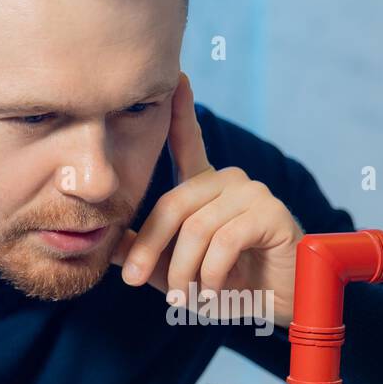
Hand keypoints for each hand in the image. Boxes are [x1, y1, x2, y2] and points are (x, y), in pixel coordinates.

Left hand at [112, 72, 303, 327]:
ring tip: (187, 299)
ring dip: (185, 272)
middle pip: (173, 204)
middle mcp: (229, 182)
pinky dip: (212, 274)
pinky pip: (225, 241)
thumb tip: (105, 243)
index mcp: (206, 188)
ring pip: (197, 228)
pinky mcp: (271, 213)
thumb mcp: (174, 272)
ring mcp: (252, 193)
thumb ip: (144, 253)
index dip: (180, 111)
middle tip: (136, 282)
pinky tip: (216, 290)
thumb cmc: (229, 287)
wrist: (277, 307)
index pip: (187, 142)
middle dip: (149, 248)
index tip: (177, 76)